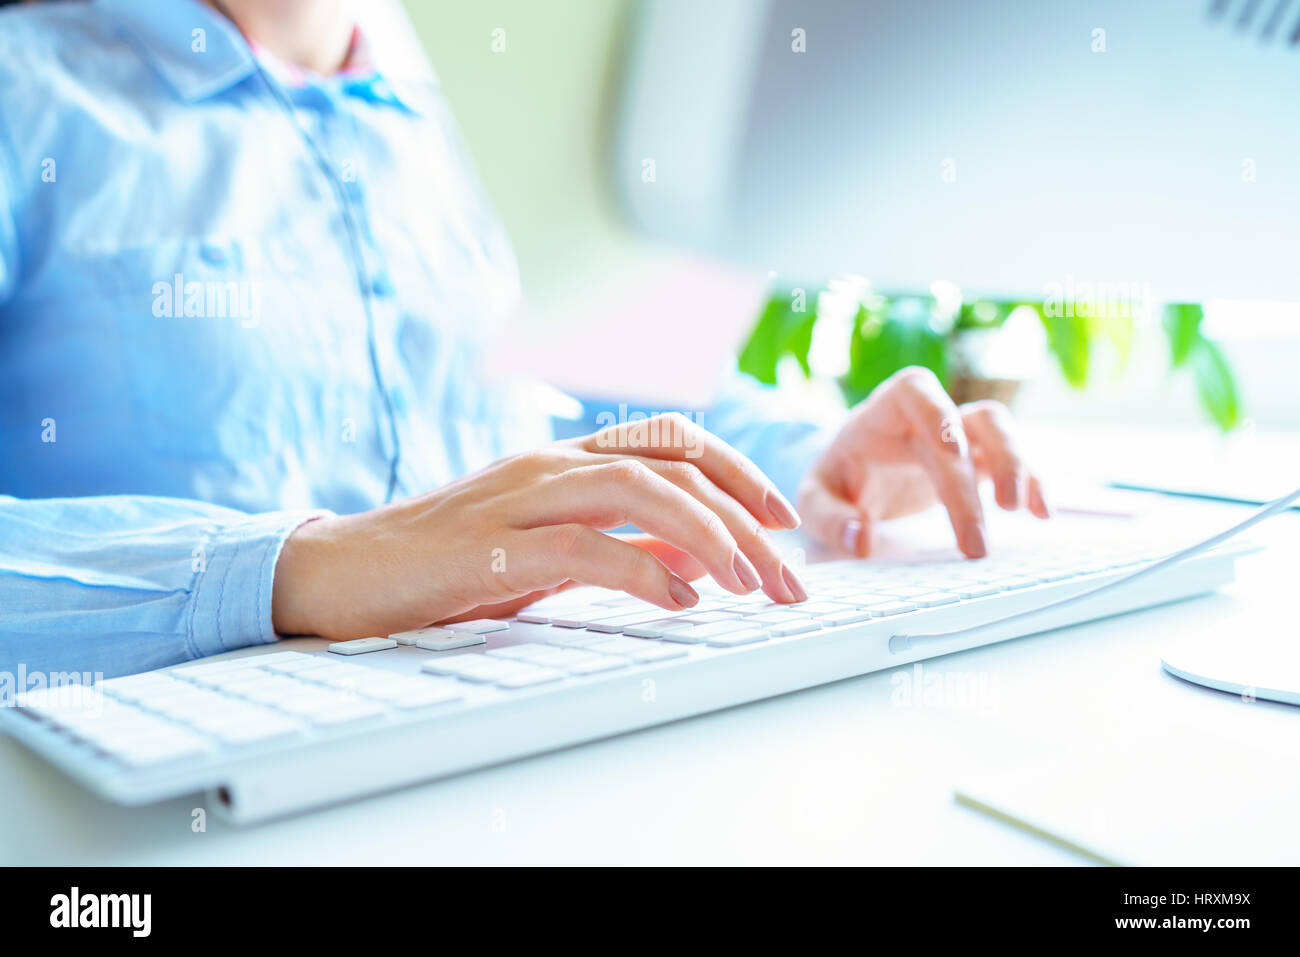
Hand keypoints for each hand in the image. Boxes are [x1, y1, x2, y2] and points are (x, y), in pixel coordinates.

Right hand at [272, 413, 806, 639]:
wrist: (344, 570)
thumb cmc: (449, 562)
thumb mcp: (550, 550)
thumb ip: (620, 544)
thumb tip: (697, 558)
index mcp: (567, 460)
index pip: (672, 441)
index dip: (737, 471)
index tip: (780, 519)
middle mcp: (551, 464)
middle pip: (672, 466)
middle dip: (743, 518)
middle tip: (787, 574)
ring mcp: (520, 498)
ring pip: (637, 490)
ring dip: (707, 535)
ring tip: (752, 583)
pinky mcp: (492, 545)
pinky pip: (582, 547)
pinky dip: (639, 571)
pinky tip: (678, 601)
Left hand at [797, 367, 1050, 559]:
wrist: (853, 477)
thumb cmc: (837, 481)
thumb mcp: (814, 500)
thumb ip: (830, 517)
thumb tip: (861, 540)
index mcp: (882, 413)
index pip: (913, 389)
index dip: (936, 411)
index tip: (952, 453)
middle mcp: (927, 417)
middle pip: (966, 425)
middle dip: (972, 484)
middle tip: (975, 543)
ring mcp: (959, 436)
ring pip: (999, 431)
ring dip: (1015, 467)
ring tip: (1020, 512)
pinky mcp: (978, 461)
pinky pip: (1013, 462)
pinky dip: (1033, 482)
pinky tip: (1043, 513)